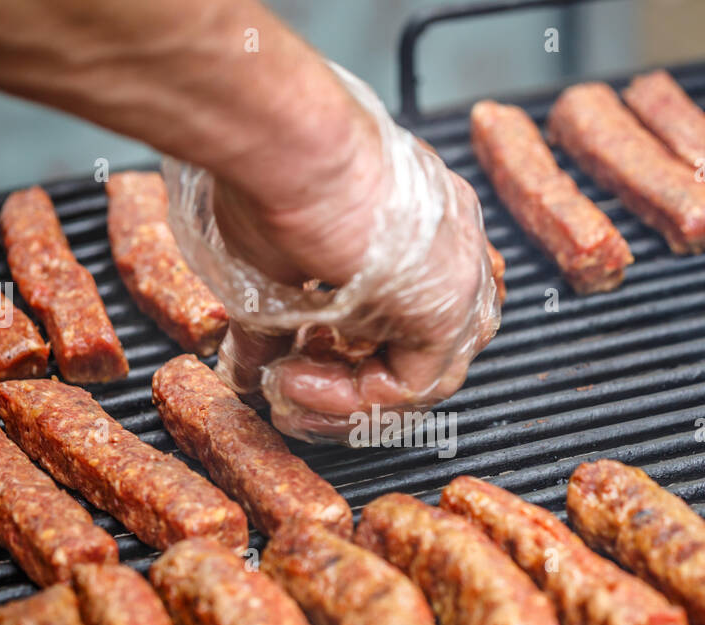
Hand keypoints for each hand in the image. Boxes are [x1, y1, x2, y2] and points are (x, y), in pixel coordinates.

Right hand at [172, 66, 500, 441]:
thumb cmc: (278, 173)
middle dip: (349, 383)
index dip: (349, 352)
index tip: (293, 364)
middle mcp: (453, 248)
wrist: (291, 145)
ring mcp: (459, 278)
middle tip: (291, 392)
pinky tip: (297, 381)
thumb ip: (274, 326)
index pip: (408, 311)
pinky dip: (349, 397)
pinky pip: (408, 385)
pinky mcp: (449, 310)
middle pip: (419, 349)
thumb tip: (245, 367)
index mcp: (422, 222)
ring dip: (347, 398)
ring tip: (288, 390)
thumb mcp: (275, 264)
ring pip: (419, 375)